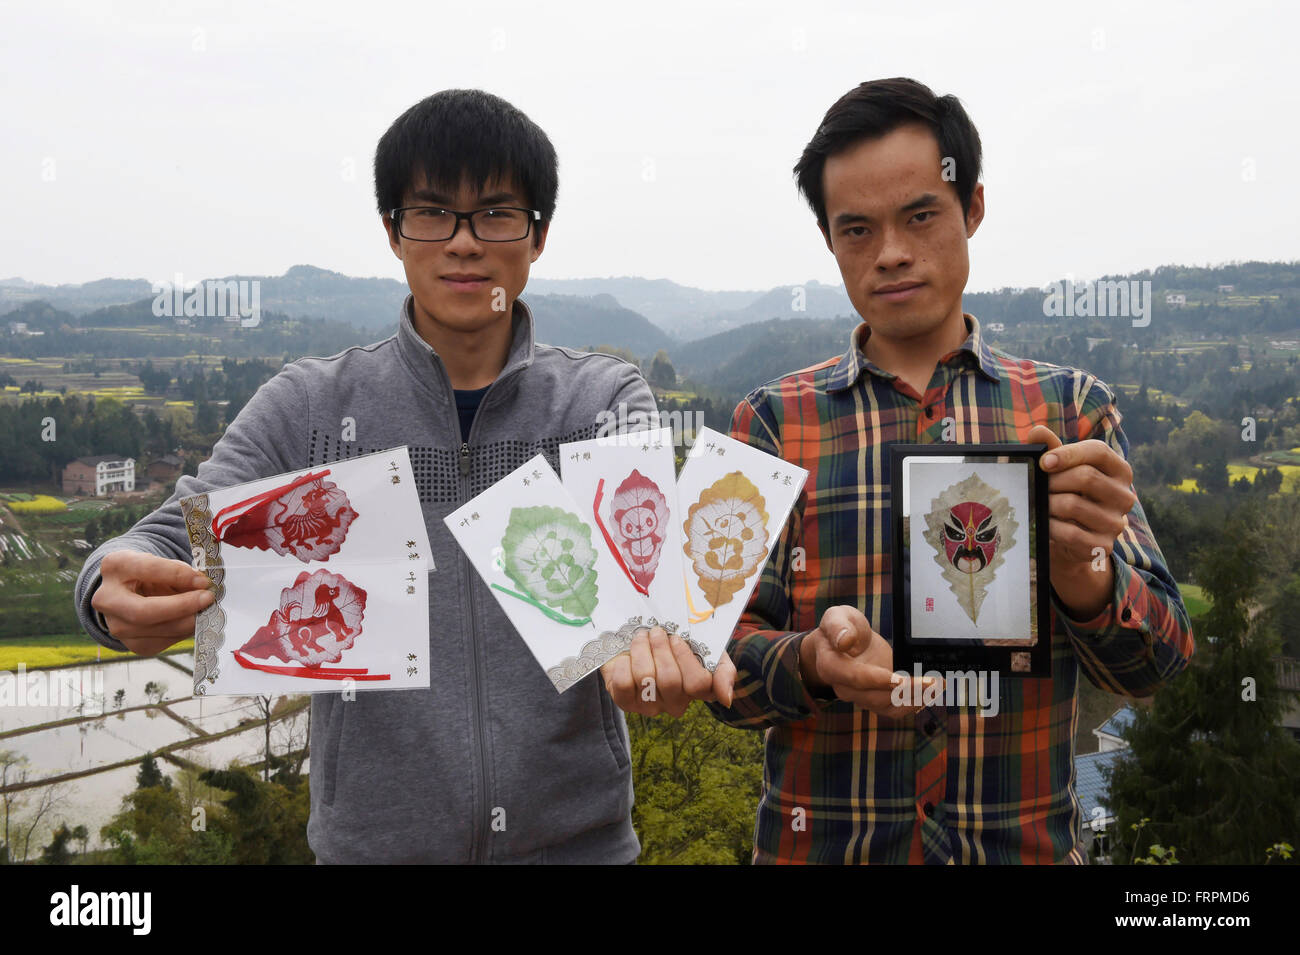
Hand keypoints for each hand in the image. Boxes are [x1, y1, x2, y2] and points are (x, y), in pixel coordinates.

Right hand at [91, 551, 215, 655]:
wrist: (131, 592)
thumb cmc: (152, 573)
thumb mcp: (163, 563)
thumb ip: (180, 572)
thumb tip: (201, 585)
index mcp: (116, 566)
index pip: (147, 569)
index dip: (177, 575)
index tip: (202, 580)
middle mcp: (107, 599)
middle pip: (143, 611)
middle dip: (180, 606)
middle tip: (207, 599)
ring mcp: (115, 625)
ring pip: (155, 630)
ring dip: (187, 622)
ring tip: (206, 611)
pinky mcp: (132, 644)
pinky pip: (162, 641)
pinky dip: (183, 632)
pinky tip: (194, 621)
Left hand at [601, 626, 735, 716]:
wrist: (644, 641)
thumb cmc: (677, 647)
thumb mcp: (706, 650)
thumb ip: (723, 671)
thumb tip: (726, 699)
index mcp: (699, 692)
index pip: (699, 684)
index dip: (685, 657)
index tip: (677, 639)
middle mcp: (676, 704)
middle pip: (670, 679)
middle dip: (660, 648)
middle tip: (657, 632)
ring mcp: (650, 706)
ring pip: (645, 678)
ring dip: (641, 650)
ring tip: (642, 637)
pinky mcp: (626, 702)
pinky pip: (623, 683)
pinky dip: (624, 663)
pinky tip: (627, 656)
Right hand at [798, 605, 937, 717]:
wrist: (843, 642)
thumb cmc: (840, 627)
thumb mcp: (835, 617)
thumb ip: (837, 627)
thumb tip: (846, 641)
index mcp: (832, 667)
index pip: (854, 678)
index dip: (876, 680)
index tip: (898, 678)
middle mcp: (846, 688)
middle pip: (876, 697)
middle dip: (906, 691)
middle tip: (931, 682)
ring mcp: (862, 697)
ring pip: (889, 706)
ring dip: (916, 699)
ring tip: (937, 686)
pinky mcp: (878, 699)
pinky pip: (896, 708)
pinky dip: (916, 702)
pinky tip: (931, 692)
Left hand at [1027, 425, 1137, 617]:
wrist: (1070, 540)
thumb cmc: (1066, 494)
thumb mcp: (1061, 471)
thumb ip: (1051, 449)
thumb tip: (1037, 431)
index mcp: (1119, 470)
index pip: (1099, 451)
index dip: (1069, 454)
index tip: (1043, 462)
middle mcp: (1124, 496)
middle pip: (1086, 477)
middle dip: (1053, 481)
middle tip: (1036, 486)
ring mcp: (1116, 523)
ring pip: (1073, 505)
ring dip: (1047, 504)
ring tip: (1038, 503)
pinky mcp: (1103, 546)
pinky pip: (1070, 533)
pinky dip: (1050, 526)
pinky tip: (1043, 523)